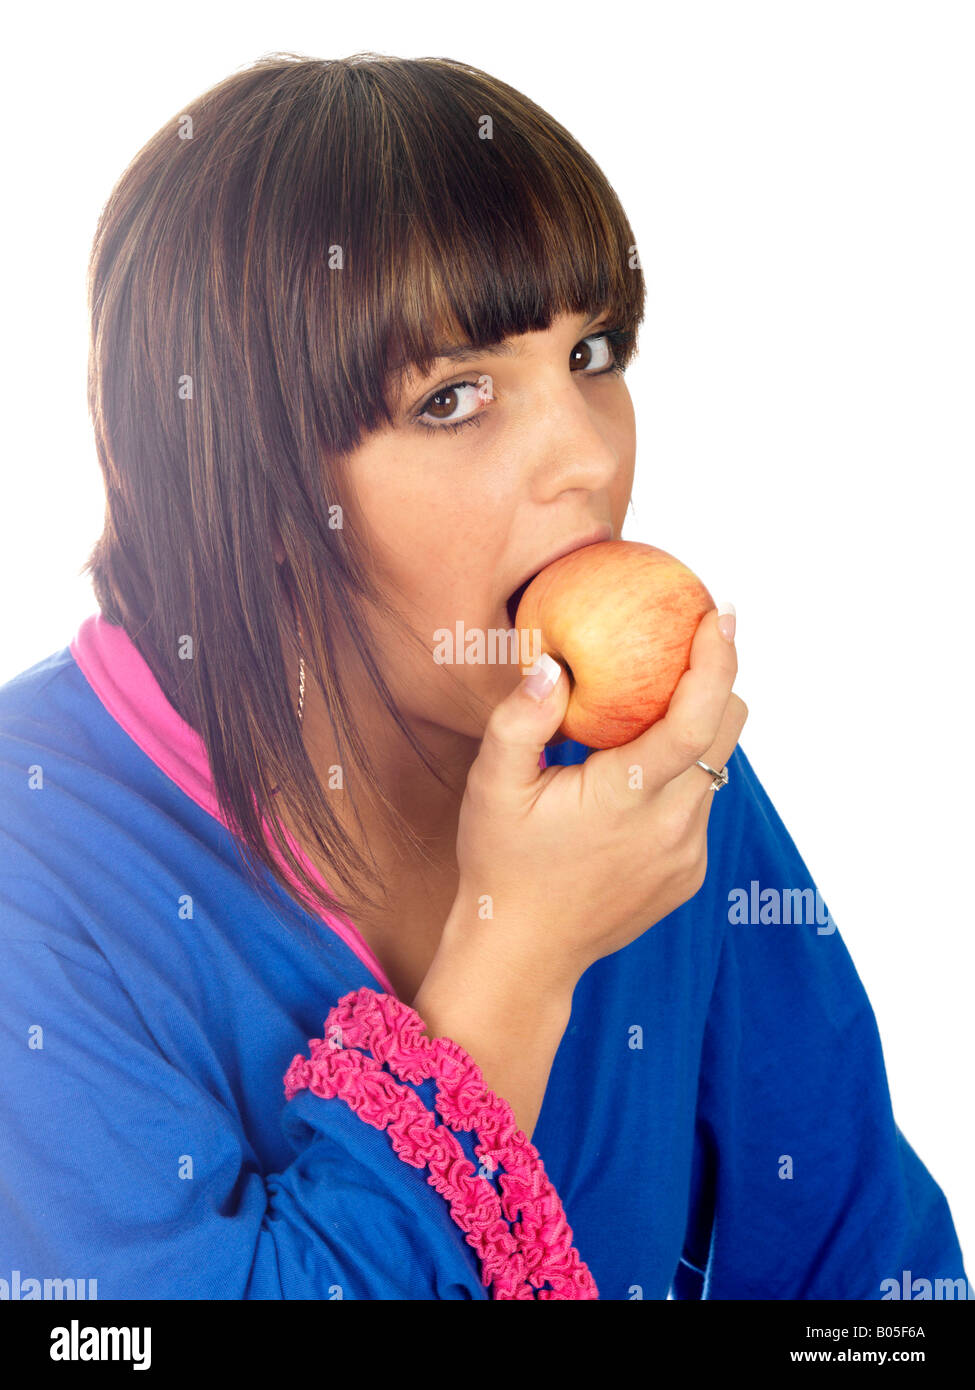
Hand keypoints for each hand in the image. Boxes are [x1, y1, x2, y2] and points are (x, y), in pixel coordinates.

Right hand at [446, 607, 746, 992]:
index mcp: (626, 798)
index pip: (696, 720)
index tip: (717, 615)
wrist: (522, 954)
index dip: (716, 662)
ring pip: (715, 770)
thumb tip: (553, 664)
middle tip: (682, 647)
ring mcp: (686, 855)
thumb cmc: (500, 864)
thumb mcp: (492, 787)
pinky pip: (699, 808)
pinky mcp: (688, 874)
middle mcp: (672, 828)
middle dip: (715, 683)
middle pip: (727, 734)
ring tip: (641, 718)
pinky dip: (676, 780)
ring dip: (692, 734)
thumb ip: (520, 721)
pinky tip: (628, 785)